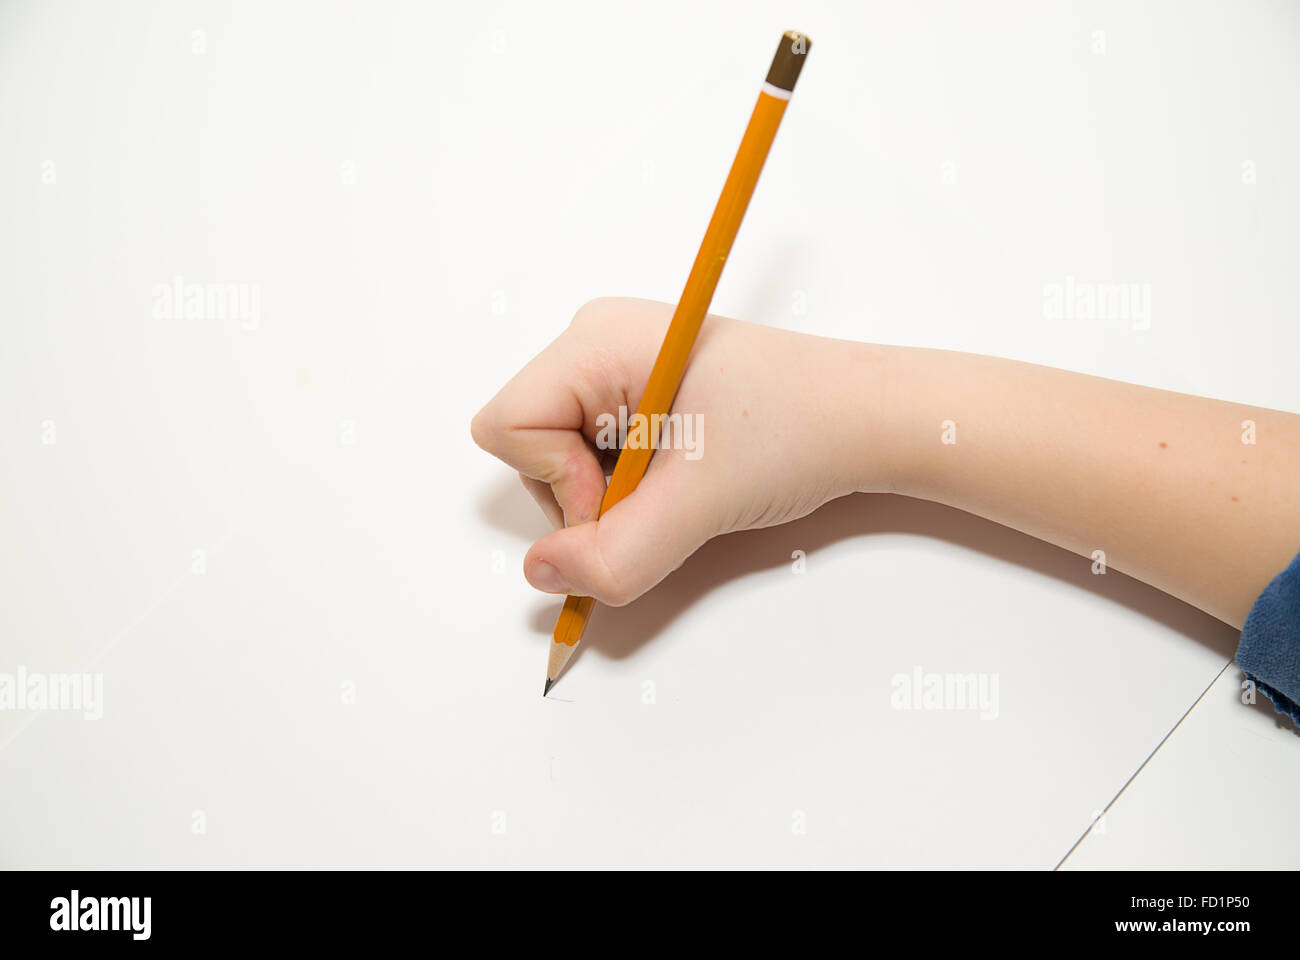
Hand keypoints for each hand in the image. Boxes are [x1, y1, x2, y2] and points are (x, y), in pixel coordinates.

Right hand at [470, 297, 891, 605]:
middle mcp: (595, 340)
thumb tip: (542, 575)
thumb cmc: (796, 431)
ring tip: (681, 481)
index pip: (507, 426)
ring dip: (608, 493)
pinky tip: (679, 475)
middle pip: (527, 445)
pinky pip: (590, 452)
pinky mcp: (636, 390)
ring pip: (557, 456)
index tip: (629, 492)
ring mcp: (614, 364)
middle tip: (663, 493)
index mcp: (596, 340)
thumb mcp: (699, 504)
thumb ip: (614, 553)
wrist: (863, 419)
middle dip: (582, 493)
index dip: (553, 481)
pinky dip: (625, 483)